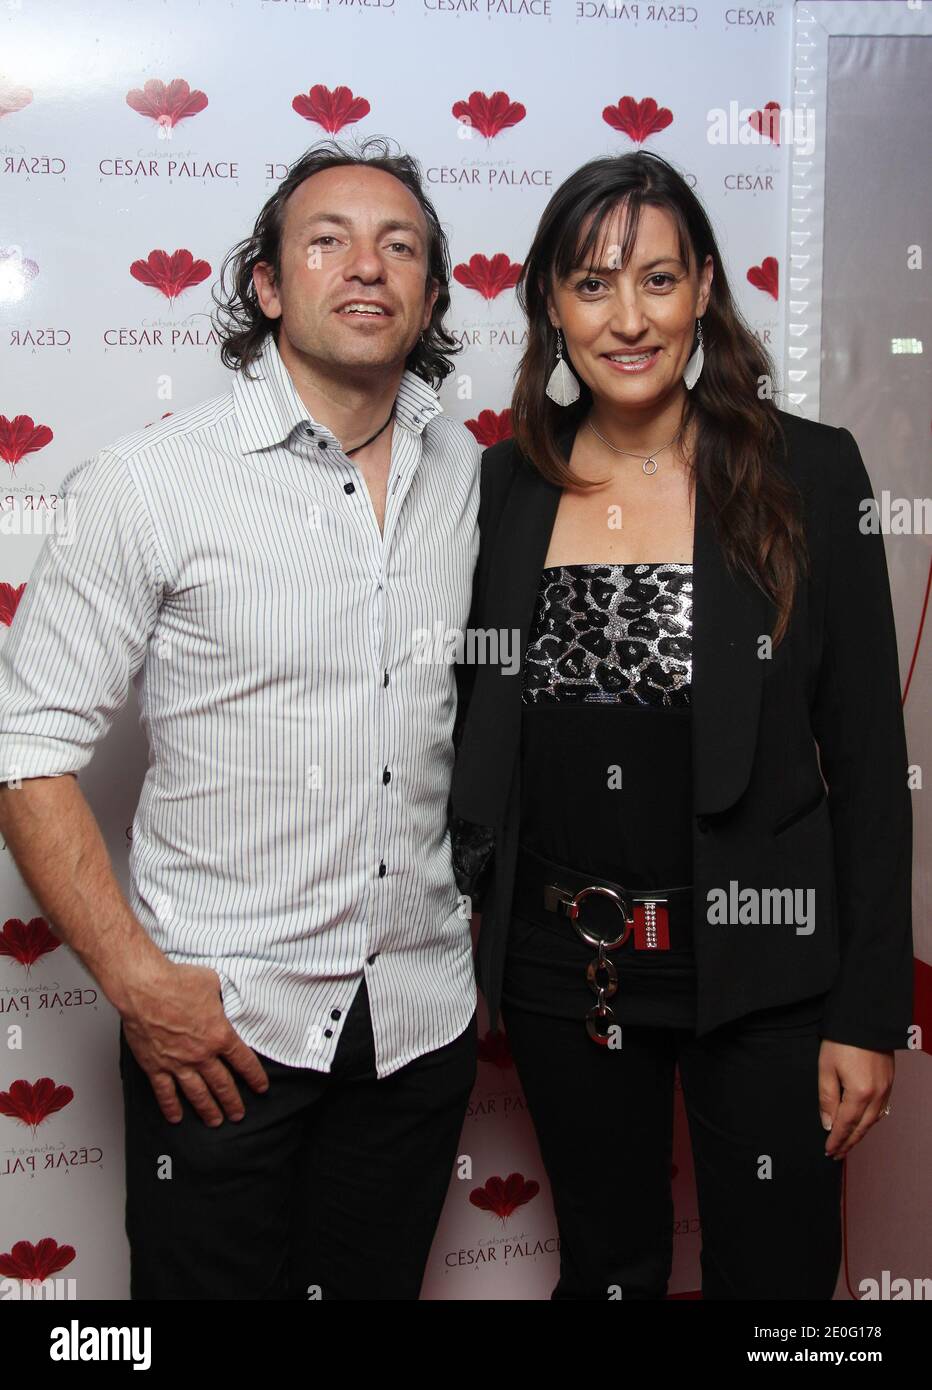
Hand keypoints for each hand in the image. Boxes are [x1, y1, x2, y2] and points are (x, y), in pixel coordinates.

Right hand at [120, 959, 269, 1126]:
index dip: (254, 1077)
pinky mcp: (155, 1066)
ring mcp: (178, 1063)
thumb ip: (219, 996)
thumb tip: (220, 996)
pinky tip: (176, 1117)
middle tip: (239, 1114)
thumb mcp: (212, 983)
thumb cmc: (176, 981)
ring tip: (216, 1121)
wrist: (145, 988)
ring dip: (208, 1110)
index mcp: (219, 1035)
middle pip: (223, 1084)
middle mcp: (201, 1054)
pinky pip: (165, 1092)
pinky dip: (171, 1107)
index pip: (244, 1062)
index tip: (260, 1088)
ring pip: (197, 1094)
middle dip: (233, 1101)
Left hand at [818, 1040, 893, 1158]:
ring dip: (860, 1133)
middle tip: (837, 1154)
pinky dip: (870, 1120)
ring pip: (873, 1120)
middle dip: (849, 1143)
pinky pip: (881, 1109)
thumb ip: (826, 1098)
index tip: (829, 1151)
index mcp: (859, 1093)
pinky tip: (864, 1123)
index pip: (846, 1125)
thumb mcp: (826, 1068)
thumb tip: (828, 1123)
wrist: (864, 1019)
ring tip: (848, 1142)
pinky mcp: (890, 1081)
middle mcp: (877, 1095)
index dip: (837, 1140)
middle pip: (862, 1127)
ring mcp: (886, 1089)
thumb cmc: (842, 1040)